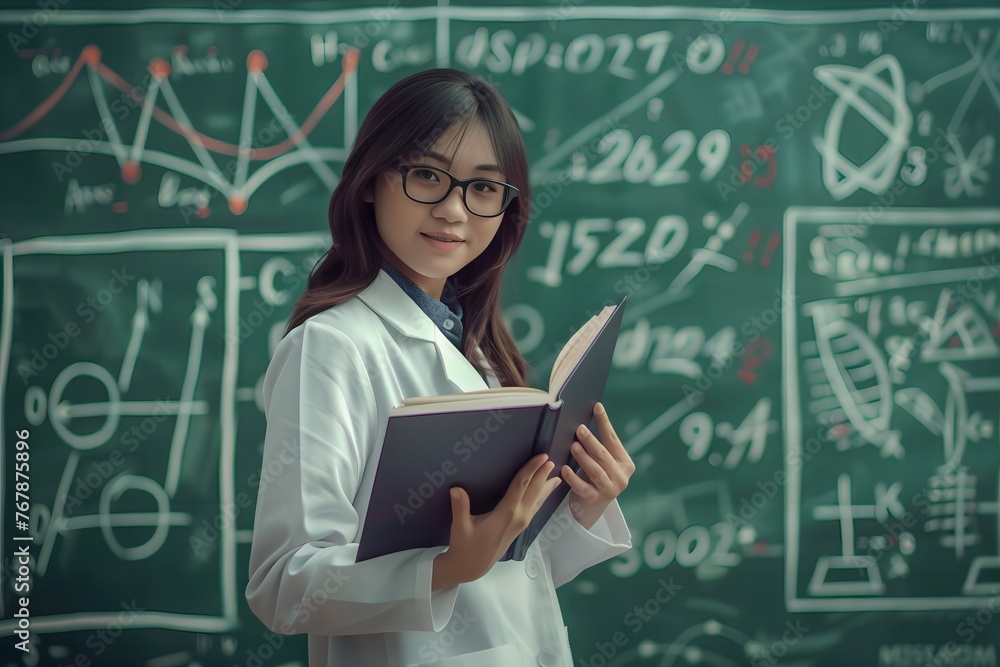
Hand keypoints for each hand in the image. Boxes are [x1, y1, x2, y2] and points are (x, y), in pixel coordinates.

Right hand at [433, 453, 561, 588]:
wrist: (472, 567)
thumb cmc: (465, 546)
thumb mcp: (460, 527)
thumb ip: (460, 507)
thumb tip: (456, 489)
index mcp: (506, 513)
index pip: (521, 486)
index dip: (531, 470)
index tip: (541, 458)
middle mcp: (518, 517)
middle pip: (534, 491)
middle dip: (542, 474)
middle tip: (551, 459)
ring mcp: (521, 522)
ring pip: (537, 500)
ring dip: (546, 486)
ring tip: (558, 476)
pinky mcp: (520, 526)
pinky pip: (535, 508)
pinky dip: (542, 498)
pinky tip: (546, 493)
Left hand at [561, 402, 634, 529]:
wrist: (593, 504)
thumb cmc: (597, 475)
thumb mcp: (603, 460)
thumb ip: (599, 445)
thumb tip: (586, 418)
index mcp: (625, 463)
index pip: (613, 440)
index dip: (604, 423)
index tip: (597, 407)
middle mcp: (621, 477)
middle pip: (604, 456)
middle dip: (591, 441)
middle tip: (580, 429)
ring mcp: (610, 490)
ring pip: (596, 471)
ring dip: (584, 458)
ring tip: (573, 446)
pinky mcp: (596, 500)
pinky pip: (584, 488)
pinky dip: (573, 478)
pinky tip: (564, 469)